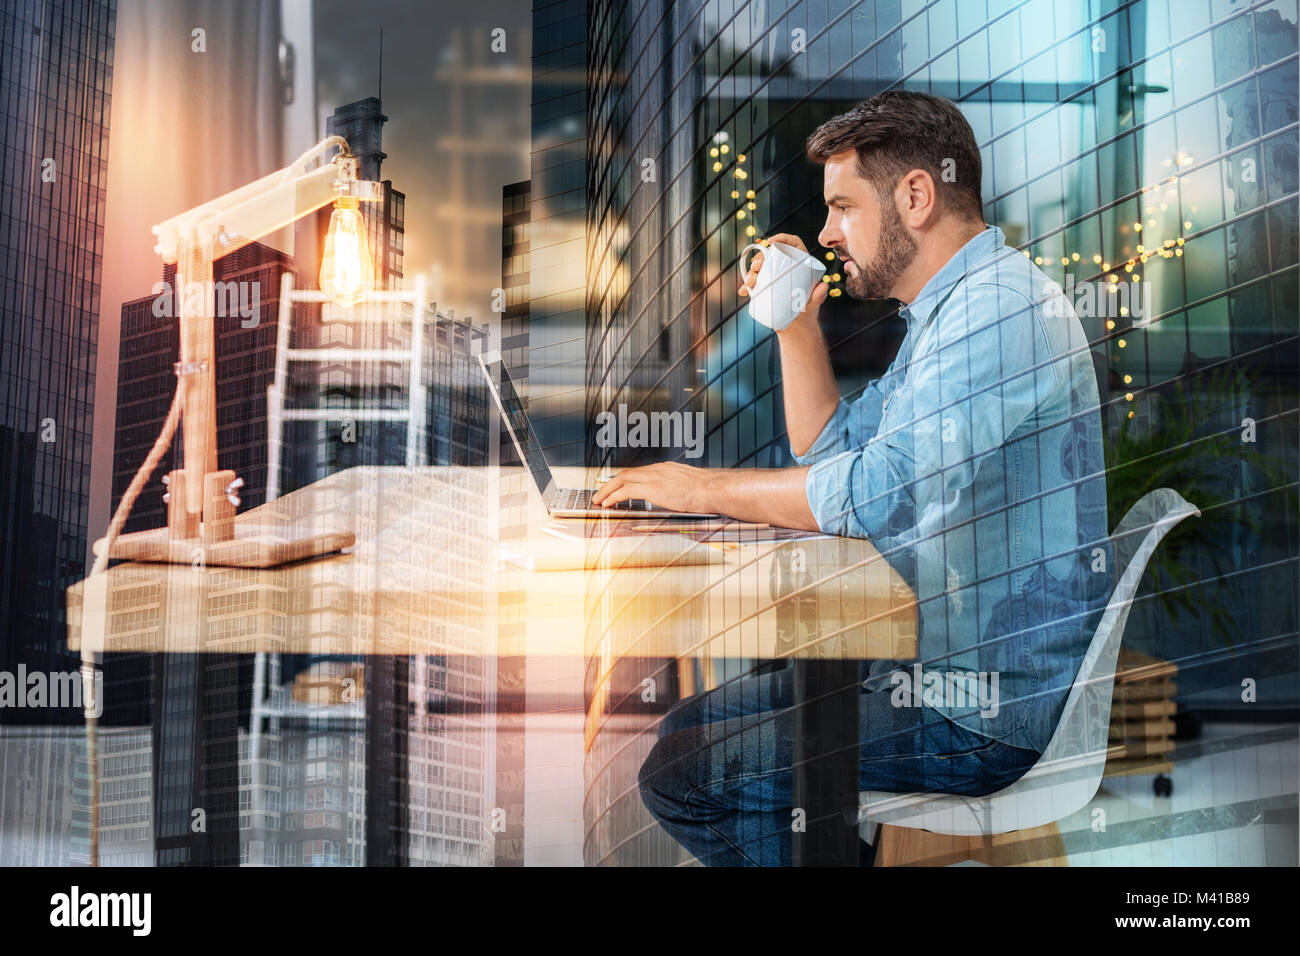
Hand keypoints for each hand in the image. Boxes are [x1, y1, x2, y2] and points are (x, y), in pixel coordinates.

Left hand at [591, 462, 718, 512]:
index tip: (617, 488)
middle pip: (626, 474)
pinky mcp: (653, 488)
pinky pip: (626, 491)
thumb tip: (683, 498)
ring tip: (599, 500)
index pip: (639, 473)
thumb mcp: (692, 487)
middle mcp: (658, 470)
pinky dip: (613, 497)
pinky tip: (607, 504)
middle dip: (611, 484)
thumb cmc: (709, 491)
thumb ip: (682, 490)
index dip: (625, 480)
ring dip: (607, 490)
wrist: (715, 488)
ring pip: (621, 480)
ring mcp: (654, 477)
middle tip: (601, 493)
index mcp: (666, 469)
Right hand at [738, 233, 828, 320]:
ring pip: (761, 268)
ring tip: (750, 283)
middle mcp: (786, 267)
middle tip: (756, 268)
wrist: (797, 324)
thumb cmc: (809, 309)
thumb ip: (820, 295)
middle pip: (771, 255)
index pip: (793, 244)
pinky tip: (744, 291)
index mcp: (800, 262)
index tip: (771, 242)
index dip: (783, 238)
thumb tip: (824, 287)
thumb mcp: (815, 302)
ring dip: (751, 272)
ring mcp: (774, 277)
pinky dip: (746, 286)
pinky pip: (755, 283)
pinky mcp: (766, 287)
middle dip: (760, 258)